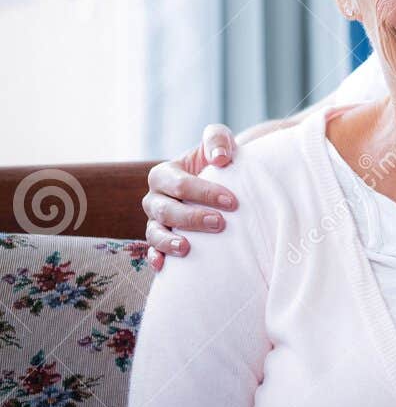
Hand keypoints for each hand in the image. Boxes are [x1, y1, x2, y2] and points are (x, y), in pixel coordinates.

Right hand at [143, 124, 238, 270]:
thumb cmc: (219, 160)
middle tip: (220, 223)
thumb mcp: (218, 142)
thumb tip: (221, 158)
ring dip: (168, 241)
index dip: (204, 193)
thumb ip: (217, 140)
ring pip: (154, 232)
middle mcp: (155, 198)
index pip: (180, 185)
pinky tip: (163, 266)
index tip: (232, 201)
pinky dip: (156, 258)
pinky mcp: (161, 239)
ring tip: (186, 248)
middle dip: (192, 218)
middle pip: (166, 210)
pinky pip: (152, 251)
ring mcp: (156, 221)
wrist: (222, 180)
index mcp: (164, 174)